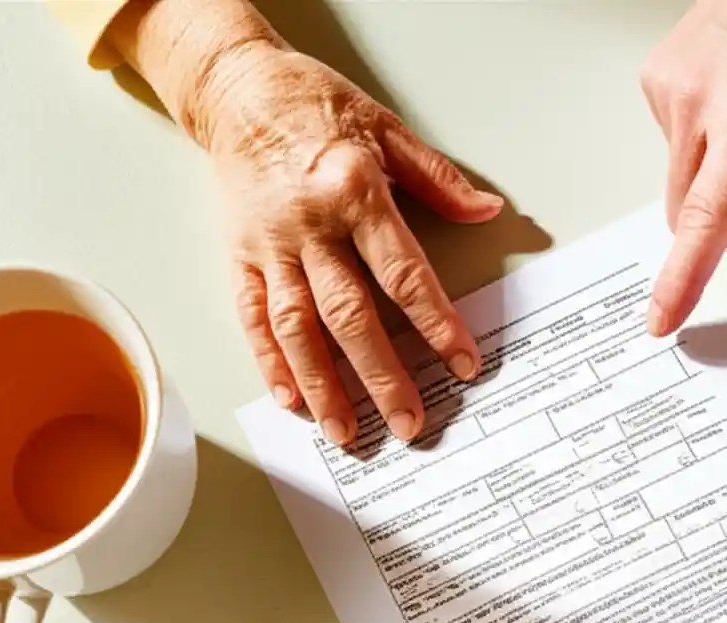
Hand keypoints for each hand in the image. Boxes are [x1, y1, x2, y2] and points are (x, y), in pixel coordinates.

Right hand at [108, 0, 502, 445]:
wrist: (239, 87)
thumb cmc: (316, 105)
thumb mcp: (388, 129)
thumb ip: (439, 179)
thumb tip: (487, 211)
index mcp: (354, 192)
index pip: (405, 274)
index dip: (437, 324)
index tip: (463, 364)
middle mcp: (311, 226)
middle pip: (351, 316)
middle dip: (383, 376)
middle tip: (410, 423)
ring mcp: (270, 246)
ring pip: (298, 328)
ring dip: (324, 385)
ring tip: (349, 431)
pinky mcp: (239, 255)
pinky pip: (253, 316)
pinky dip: (271, 361)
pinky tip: (292, 398)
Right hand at [640, 0, 726, 335]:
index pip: (705, 221)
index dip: (682, 278)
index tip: (663, 318)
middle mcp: (694, 105)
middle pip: (692, 206)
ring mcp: (669, 87)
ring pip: (685, 171)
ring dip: (721, 168)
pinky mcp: (659, 74)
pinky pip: (677, 134)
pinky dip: (708, 135)